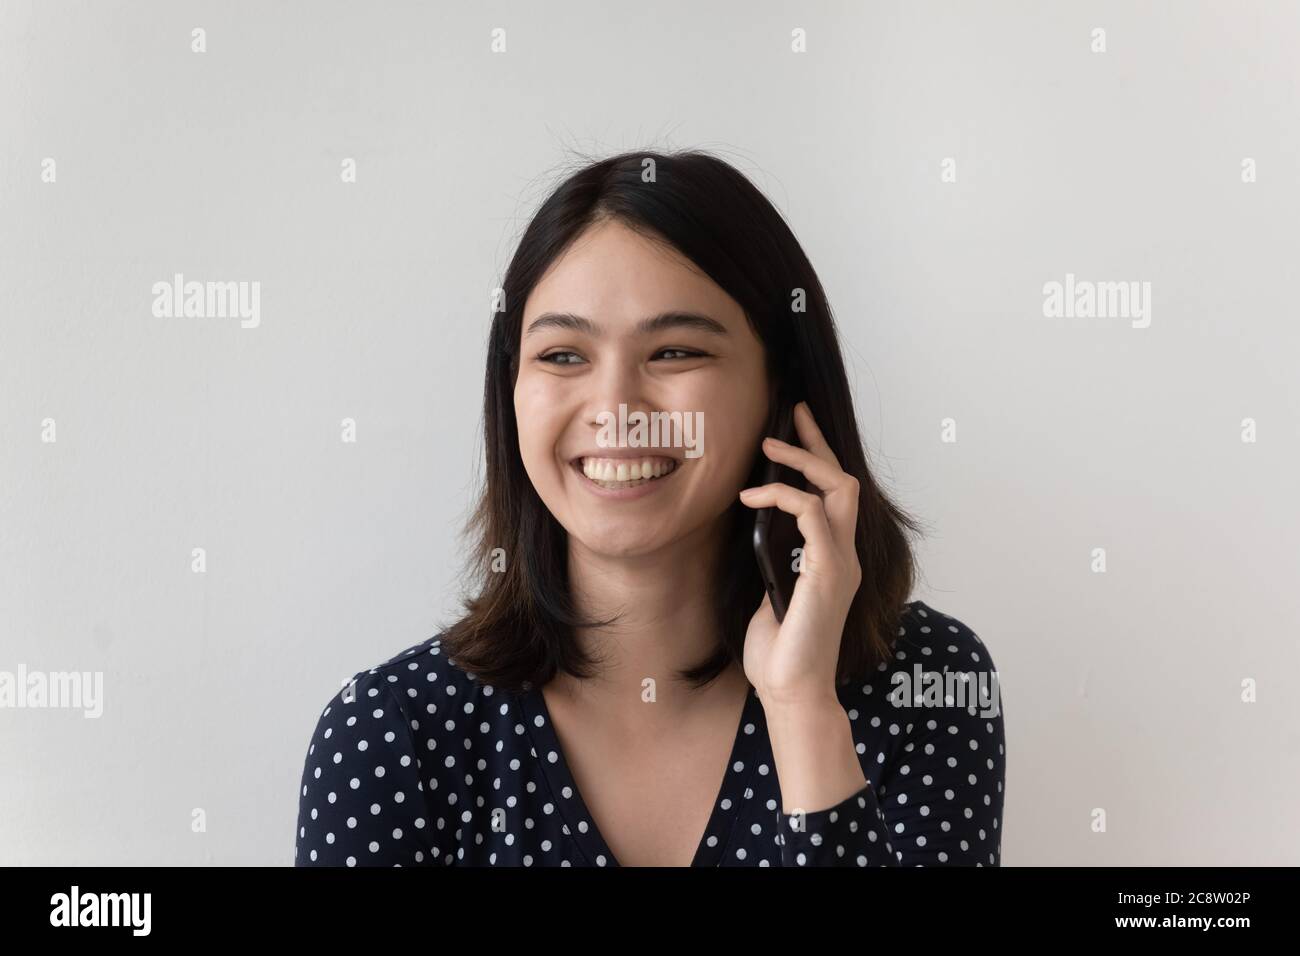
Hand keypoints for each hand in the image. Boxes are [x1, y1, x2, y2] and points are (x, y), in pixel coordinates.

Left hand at [737, 401, 862, 710]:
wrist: (791, 692)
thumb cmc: (779, 653)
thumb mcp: (772, 596)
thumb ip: (776, 564)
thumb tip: (760, 534)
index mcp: (834, 561)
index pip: (834, 497)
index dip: (818, 458)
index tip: (794, 429)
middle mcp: (845, 556)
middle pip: (844, 481)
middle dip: (817, 443)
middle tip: (791, 415)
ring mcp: (841, 563)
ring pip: (838, 488)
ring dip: (803, 461)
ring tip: (768, 448)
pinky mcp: (828, 572)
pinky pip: (813, 513)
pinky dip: (784, 495)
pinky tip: (752, 497)